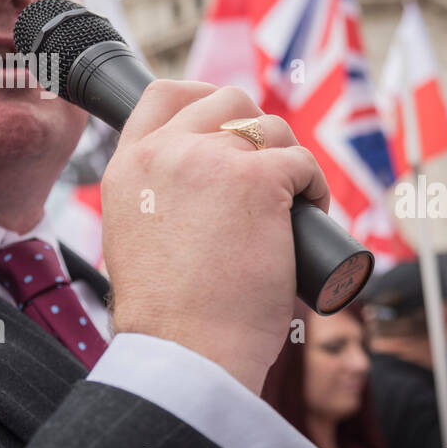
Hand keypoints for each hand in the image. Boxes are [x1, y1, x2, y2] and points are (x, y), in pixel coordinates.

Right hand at [102, 81, 329, 393]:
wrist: (189, 351)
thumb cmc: (173, 319)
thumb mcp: (137, 241)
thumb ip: (160, 202)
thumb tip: (206, 193)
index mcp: (129, 168)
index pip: (163, 95)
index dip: (204, 99)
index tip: (229, 122)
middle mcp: (166, 153)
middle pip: (226, 99)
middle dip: (257, 128)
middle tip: (271, 173)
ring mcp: (213, 161)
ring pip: (271, 127)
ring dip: (291, 159)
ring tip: (295, 204)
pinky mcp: (260, 180)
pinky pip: (303, 161)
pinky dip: (317, 187)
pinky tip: (314, 213)